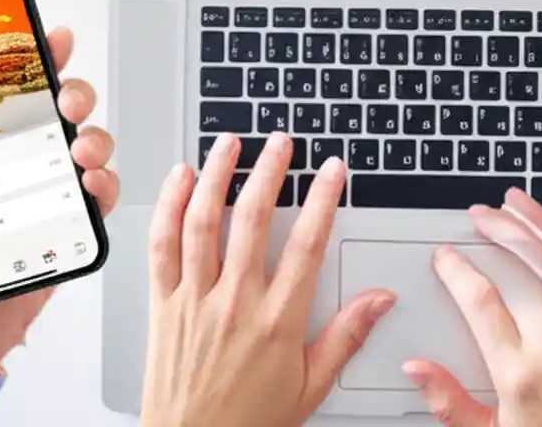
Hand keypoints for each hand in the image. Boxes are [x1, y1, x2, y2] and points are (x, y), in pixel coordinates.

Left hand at [0, 26, 118, 381]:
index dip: (30, 55)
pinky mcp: (65, 229)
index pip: (4, 88)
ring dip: (95, 135)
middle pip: (56, 108)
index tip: (46, 35)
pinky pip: (101, 197)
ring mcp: (42, 195)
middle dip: (72, 91)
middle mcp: (11, 164)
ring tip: (80, 149)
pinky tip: (93, 184)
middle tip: (65, 100)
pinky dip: (107, 184)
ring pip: (87, 144)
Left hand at [140, 133, 396, 426]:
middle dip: (270, 172)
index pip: (308, 244)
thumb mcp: (310, 386)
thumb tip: (380, 299)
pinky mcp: (161, 303)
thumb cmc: (248, 421)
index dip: (323, 199)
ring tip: (230, 144)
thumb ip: (346, 336)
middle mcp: (234, 302)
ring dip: (217, 175)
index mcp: (276, 321)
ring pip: (203, 222)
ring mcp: (194, 299)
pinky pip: (162, 245)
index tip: (331, 170)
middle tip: (281, 143)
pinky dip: (169, 206)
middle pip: (254, 220)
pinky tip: (180, 179)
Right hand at [405, 188, 541, 426]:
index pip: (481, 302)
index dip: (458, 271)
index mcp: (522, 372)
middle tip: (479, 218)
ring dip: (537, 222)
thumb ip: (451, 404)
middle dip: (496, 231)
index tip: (448, 258)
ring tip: (515, 204)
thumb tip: (418, 370)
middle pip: (522, 266)